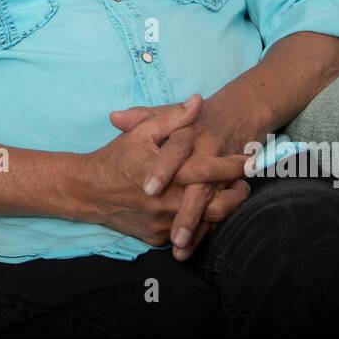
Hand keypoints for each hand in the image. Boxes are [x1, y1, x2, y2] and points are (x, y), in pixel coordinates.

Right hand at [82, 94, 251, 253]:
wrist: (88, 192)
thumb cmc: (116, 158)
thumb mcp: (142, 132)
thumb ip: (173, 117)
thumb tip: (197, 101)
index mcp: (168, 176)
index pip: (210, 171)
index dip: (233, 167)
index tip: (250, 161)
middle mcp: (168, 203)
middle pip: (218, 207)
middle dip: (237, 196)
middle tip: (244, 184)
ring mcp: (163, 224)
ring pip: (206, 225)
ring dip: (222, 210)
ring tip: (231, 196)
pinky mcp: (157, 237)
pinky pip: (187, 236)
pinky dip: (200, 224)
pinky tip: (206, 211)